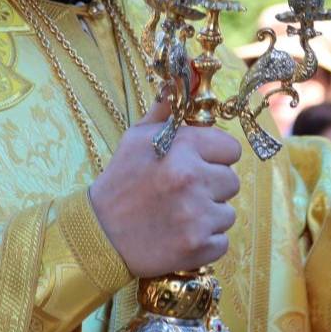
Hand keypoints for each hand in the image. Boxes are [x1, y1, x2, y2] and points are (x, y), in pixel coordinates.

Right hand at [89, 99, 242, 277]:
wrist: (98, 235)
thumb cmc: (120, 182)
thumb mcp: (136, 138)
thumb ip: (166, 112)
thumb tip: (183, 83)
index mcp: (182, 149)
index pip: (231, 149)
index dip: (215, 157)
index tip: (198, 165)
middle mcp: (192, 180)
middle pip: (232, 181)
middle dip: (212, 187)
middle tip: (183, 193)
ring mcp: (197, 216)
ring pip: (228, 213)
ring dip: (209, 216)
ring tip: (179, 215)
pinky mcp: (198, 247)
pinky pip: (222, 242)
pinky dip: (205, 242)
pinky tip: (180, 235)